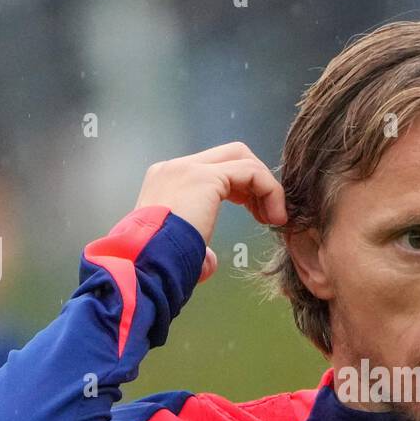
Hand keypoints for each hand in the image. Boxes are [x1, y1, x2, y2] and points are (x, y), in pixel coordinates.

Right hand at [134, 141, 287, 281]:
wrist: (145, 264)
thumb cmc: (158, 265)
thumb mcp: (179, 250)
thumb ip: (196, 245)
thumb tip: (209, 261)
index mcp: (166, 181)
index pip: (214, 168)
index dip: (241, 188)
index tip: (255, 214)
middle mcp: (174, 168)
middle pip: (231, 155)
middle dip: (255, 181)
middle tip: (267, 213)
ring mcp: (188, 168)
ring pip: (242, 158)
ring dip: (266, 187)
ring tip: (274, 218)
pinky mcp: (205, 177)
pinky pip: (250, 172)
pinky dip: (269, 190)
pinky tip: (273, 217)